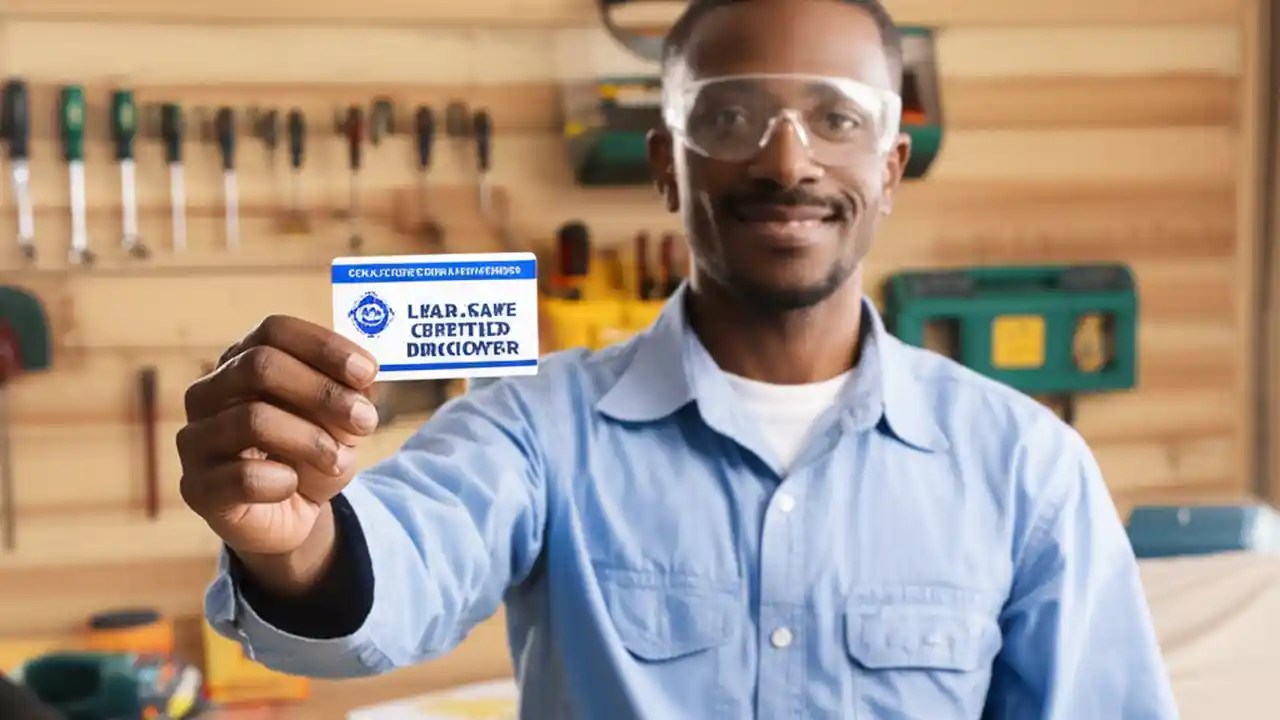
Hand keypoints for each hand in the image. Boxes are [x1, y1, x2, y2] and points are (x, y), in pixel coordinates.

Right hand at [177, 315, 379, 557]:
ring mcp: (196, 438)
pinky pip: (241, 476)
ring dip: (312, 441)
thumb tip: (364, 379)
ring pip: (253, 419)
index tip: (367, 372)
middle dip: (323, 392)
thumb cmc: (312, 453)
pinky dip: (281, 480)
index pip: (274, 331)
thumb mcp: (341, 420)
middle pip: (259, 366)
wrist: (291, 514)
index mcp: (242, 361)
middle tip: (365, 420)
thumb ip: (350, 394)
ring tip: (338, 461)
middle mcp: (209, 392)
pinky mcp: (197, 487)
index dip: (323, 346)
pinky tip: (292, 484)